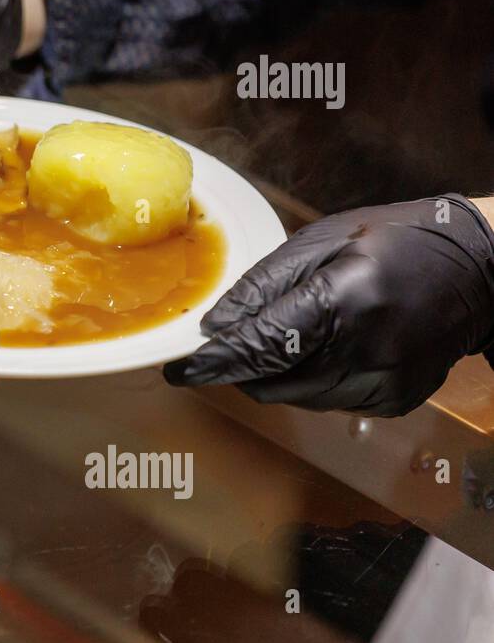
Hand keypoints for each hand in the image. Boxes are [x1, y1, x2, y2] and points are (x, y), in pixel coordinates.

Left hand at [164, 195, 493, 416]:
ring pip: (294, 397)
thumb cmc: (396, 241)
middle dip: (240, 367)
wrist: (480, 269)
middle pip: (271, 381)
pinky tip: (326, 346)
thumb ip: (263, 285)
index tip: (179, 371)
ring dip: (273, 374)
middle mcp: (367, 349)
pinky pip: (327, 402)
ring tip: (290, 334)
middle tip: (227, 344)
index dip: (214, 363)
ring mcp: (385, 381)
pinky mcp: (394, 400)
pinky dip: (309, 380)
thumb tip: (213, 325)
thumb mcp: (324, 240)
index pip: (261, 346)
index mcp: (345, 300)